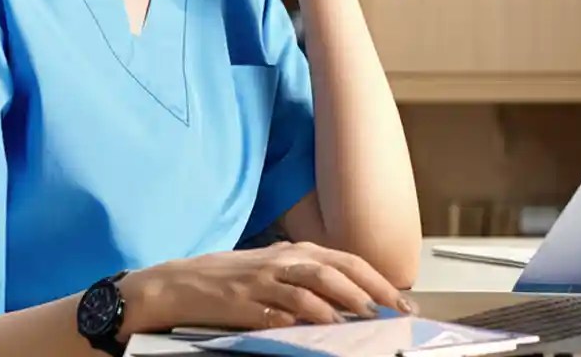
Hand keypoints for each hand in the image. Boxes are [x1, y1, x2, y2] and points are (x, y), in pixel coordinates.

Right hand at [118, 241, 417, 337]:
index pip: (346, 260)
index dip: (378, 280)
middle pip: (336, 269)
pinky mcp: (243, 301)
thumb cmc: (228, 279)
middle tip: (396, 311)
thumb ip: (307, 280)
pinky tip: (320, 329)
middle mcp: (281, 260)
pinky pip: (279, 309)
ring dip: (344, 302)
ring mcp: (262, 279)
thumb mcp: (272, 270)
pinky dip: (303, 318)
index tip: (403, 300)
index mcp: (292, 251)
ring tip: (368, 318)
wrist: (177, 284)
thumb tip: (350, 301)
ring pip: (312, 284)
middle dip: (371, 290)